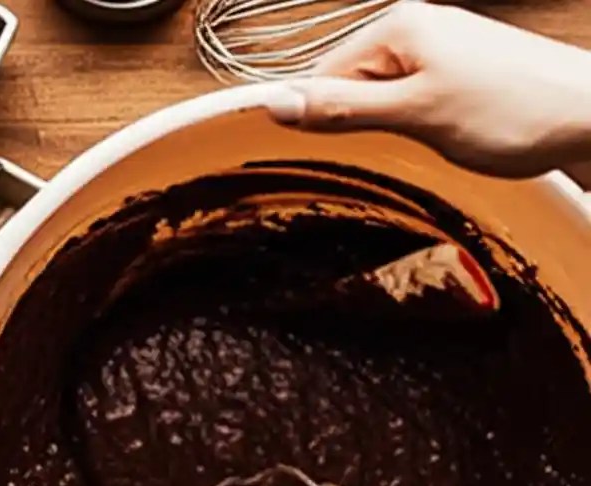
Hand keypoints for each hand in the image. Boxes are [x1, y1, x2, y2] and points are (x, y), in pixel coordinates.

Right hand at [262, 4, 590, 178]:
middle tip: (407, 141)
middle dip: (368, 125)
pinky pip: (415, 99)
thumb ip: (342, 110)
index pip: (321, 76)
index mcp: (397, 25)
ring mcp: (442, 47)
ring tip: (440, 136)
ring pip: (386, 98)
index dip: (319, 118)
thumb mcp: (415, 115)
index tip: (312, 151)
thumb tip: (276, 103)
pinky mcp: (462, 69)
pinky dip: (425, 125)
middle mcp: (417, 26)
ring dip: (400, 129)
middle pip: (352, 86)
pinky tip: (456, 133)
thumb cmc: (518, 109)